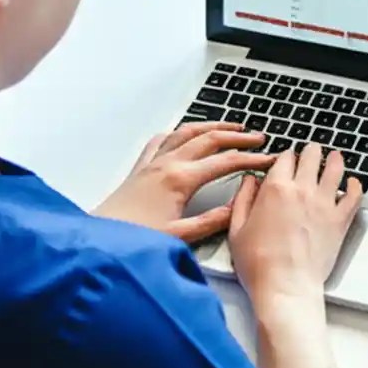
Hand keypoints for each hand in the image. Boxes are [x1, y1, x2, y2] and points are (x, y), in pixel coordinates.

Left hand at [93, 122, 274, 240]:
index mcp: (180, 180)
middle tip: (258, 138)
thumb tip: (237, 208)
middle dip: (237, 136)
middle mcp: (166, 165)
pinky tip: (183, 134)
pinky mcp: (139, 169)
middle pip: (209, 139)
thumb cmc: (134, 240)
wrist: (99, 240)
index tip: (268, 159)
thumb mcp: (181, 236)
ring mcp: (151, 164)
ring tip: (230, 127)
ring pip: (186, 133)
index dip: (251, 158)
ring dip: (211, 127)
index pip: (225, 162)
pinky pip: (161, 140)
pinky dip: (178, 133)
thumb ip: (213, 221)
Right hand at [228, 144, 364, 302]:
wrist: (285, 285)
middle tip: (312, 152)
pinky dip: (355, 185)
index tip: (286, 159)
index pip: (284, 158)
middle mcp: (302, 190)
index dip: (285, 156)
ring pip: (335, 169)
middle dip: (311, 152)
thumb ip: (243, 199)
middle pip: (312, 157)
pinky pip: (354, 195)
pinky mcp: (340, 220)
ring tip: (335, 157)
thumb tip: (249, 180)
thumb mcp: (237, 228)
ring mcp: (324, 204)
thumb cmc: (259, 263)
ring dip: (334, 160)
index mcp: (275, 189)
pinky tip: (353, 183)